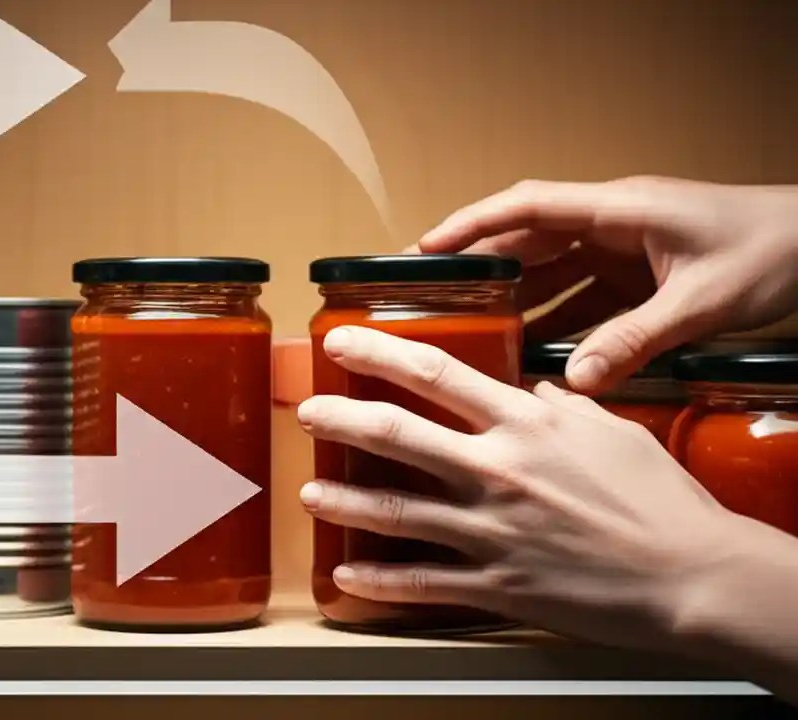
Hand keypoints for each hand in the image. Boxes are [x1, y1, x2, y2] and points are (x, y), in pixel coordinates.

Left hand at [296, 325, 755, 653]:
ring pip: (397, 512)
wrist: (692, 576)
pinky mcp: (496, 584)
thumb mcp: (612, 432)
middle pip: (398, 436)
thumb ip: (564, 405)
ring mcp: (491, 531)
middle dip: (342, 421)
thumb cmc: (660, 500)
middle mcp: (497, 472)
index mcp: (525, 425)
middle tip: (307, 412)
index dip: (380, 353)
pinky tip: (347, 575)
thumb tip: (536, 388)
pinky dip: (380, 580)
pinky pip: (423, 582)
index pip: (437, 376)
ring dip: (343, 502)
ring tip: (307, 494)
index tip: (341, 342)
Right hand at [412, 177, 797, 392]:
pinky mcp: (643, 278)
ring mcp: (628, 251)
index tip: (425, 250)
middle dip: (482, 271)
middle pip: (529, 242)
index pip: (526, 208)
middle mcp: (614, 225)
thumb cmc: (777, 249)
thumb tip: (577, 380)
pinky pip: (586, 300)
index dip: (471, 226)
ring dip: (520, 304)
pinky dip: (561, 325)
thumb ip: (637, 338)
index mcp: (620, 210)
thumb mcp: (704, 299)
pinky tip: (539, 357)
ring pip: (555, 274)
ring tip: (475, 340)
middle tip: (434, 304)